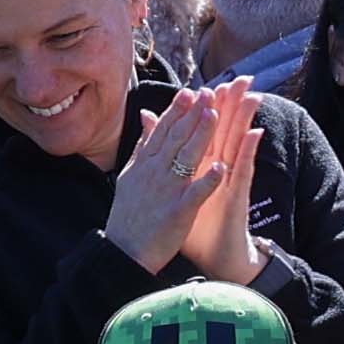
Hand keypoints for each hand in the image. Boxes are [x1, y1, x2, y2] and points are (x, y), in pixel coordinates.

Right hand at [105, 82, 243, 271]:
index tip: (191, 92)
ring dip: (201, 135)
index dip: (178, 110)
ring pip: (186, 157)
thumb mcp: (129, 175)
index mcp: (145, 164)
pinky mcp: (178, 212)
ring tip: (215, 115)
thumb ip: (142, 146)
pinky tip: (221, 166)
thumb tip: (146, 117)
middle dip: (193, 114)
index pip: (163, 131)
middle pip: (176, 137)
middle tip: (208, 93)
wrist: (123, 251)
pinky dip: (207, 180)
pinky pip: (195, 193)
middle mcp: (155, 172)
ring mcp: (167, 191)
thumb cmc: (129, 216)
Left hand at [180, 80, 262, 283]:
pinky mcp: (238, 196)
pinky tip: (256, 133)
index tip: (211, 83)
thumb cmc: (194, 229)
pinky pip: (244, 170)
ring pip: (239, 144)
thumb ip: (167, 160)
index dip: (208, 108)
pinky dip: (250, 151)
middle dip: (232, 105)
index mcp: (201, 168)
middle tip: (243, 78)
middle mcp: (220, 171)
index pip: (205, 131)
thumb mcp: (176, 192)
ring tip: (253, 94)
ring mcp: (231, 183)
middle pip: (226, 131)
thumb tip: (153, 134)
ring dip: (246, 120)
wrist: (214, 259)